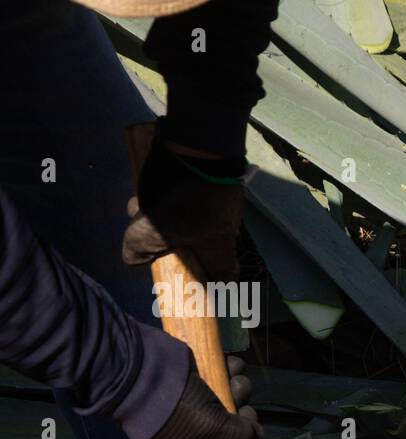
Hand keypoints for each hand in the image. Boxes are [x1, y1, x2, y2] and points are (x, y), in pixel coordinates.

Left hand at [122, 139, 246, 281]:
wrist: (201, 143)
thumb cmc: (184, 197)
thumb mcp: (153, 229)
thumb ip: (139, 247)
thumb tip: (132, 258)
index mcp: (221, 245)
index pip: (225, 274)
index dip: (211, 282)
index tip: (192, 280)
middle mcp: (227, 226)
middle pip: (201, 245)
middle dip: (174, 243)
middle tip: (152, 237)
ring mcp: (222, 201)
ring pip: (191, 217)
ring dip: (167, 215)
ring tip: (141, 206)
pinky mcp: (213, 178)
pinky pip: (191, 193)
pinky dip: (171, 193)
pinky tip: (150, 185)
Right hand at [141, 355, 261, 438]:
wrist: (144, 369)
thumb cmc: (179, 410)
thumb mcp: (217, 430)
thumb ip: (244, 438)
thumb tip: (255, 435)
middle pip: (228, 438)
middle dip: (242, 419)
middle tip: (243, 410)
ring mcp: (189, 414)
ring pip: (227, 406)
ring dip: (238, 390)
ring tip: (235, 381)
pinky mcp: (192, 388)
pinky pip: (220, 383)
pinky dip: (228, 373)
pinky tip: (231, 365)